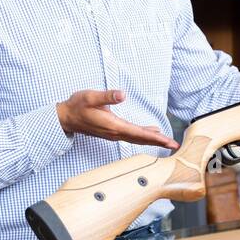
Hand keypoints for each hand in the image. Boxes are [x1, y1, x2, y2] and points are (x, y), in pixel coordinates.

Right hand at [56, 90, 179, 148]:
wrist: (65, 117)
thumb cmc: (77, 105)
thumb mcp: (90, 96)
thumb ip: (107, 96)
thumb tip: (122, 94)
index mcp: (112, 125)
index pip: (138, 133)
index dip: (154, 137)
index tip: (167, 141)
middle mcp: (115, 132)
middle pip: (140, 139)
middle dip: (158, 142)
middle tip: (174, 145)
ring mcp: (113, 133)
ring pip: (137, 138)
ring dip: (152, 140)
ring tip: (166, 141)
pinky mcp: (112, 131)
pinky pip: (131, 136)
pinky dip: (143, 135)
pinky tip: (151, 132)